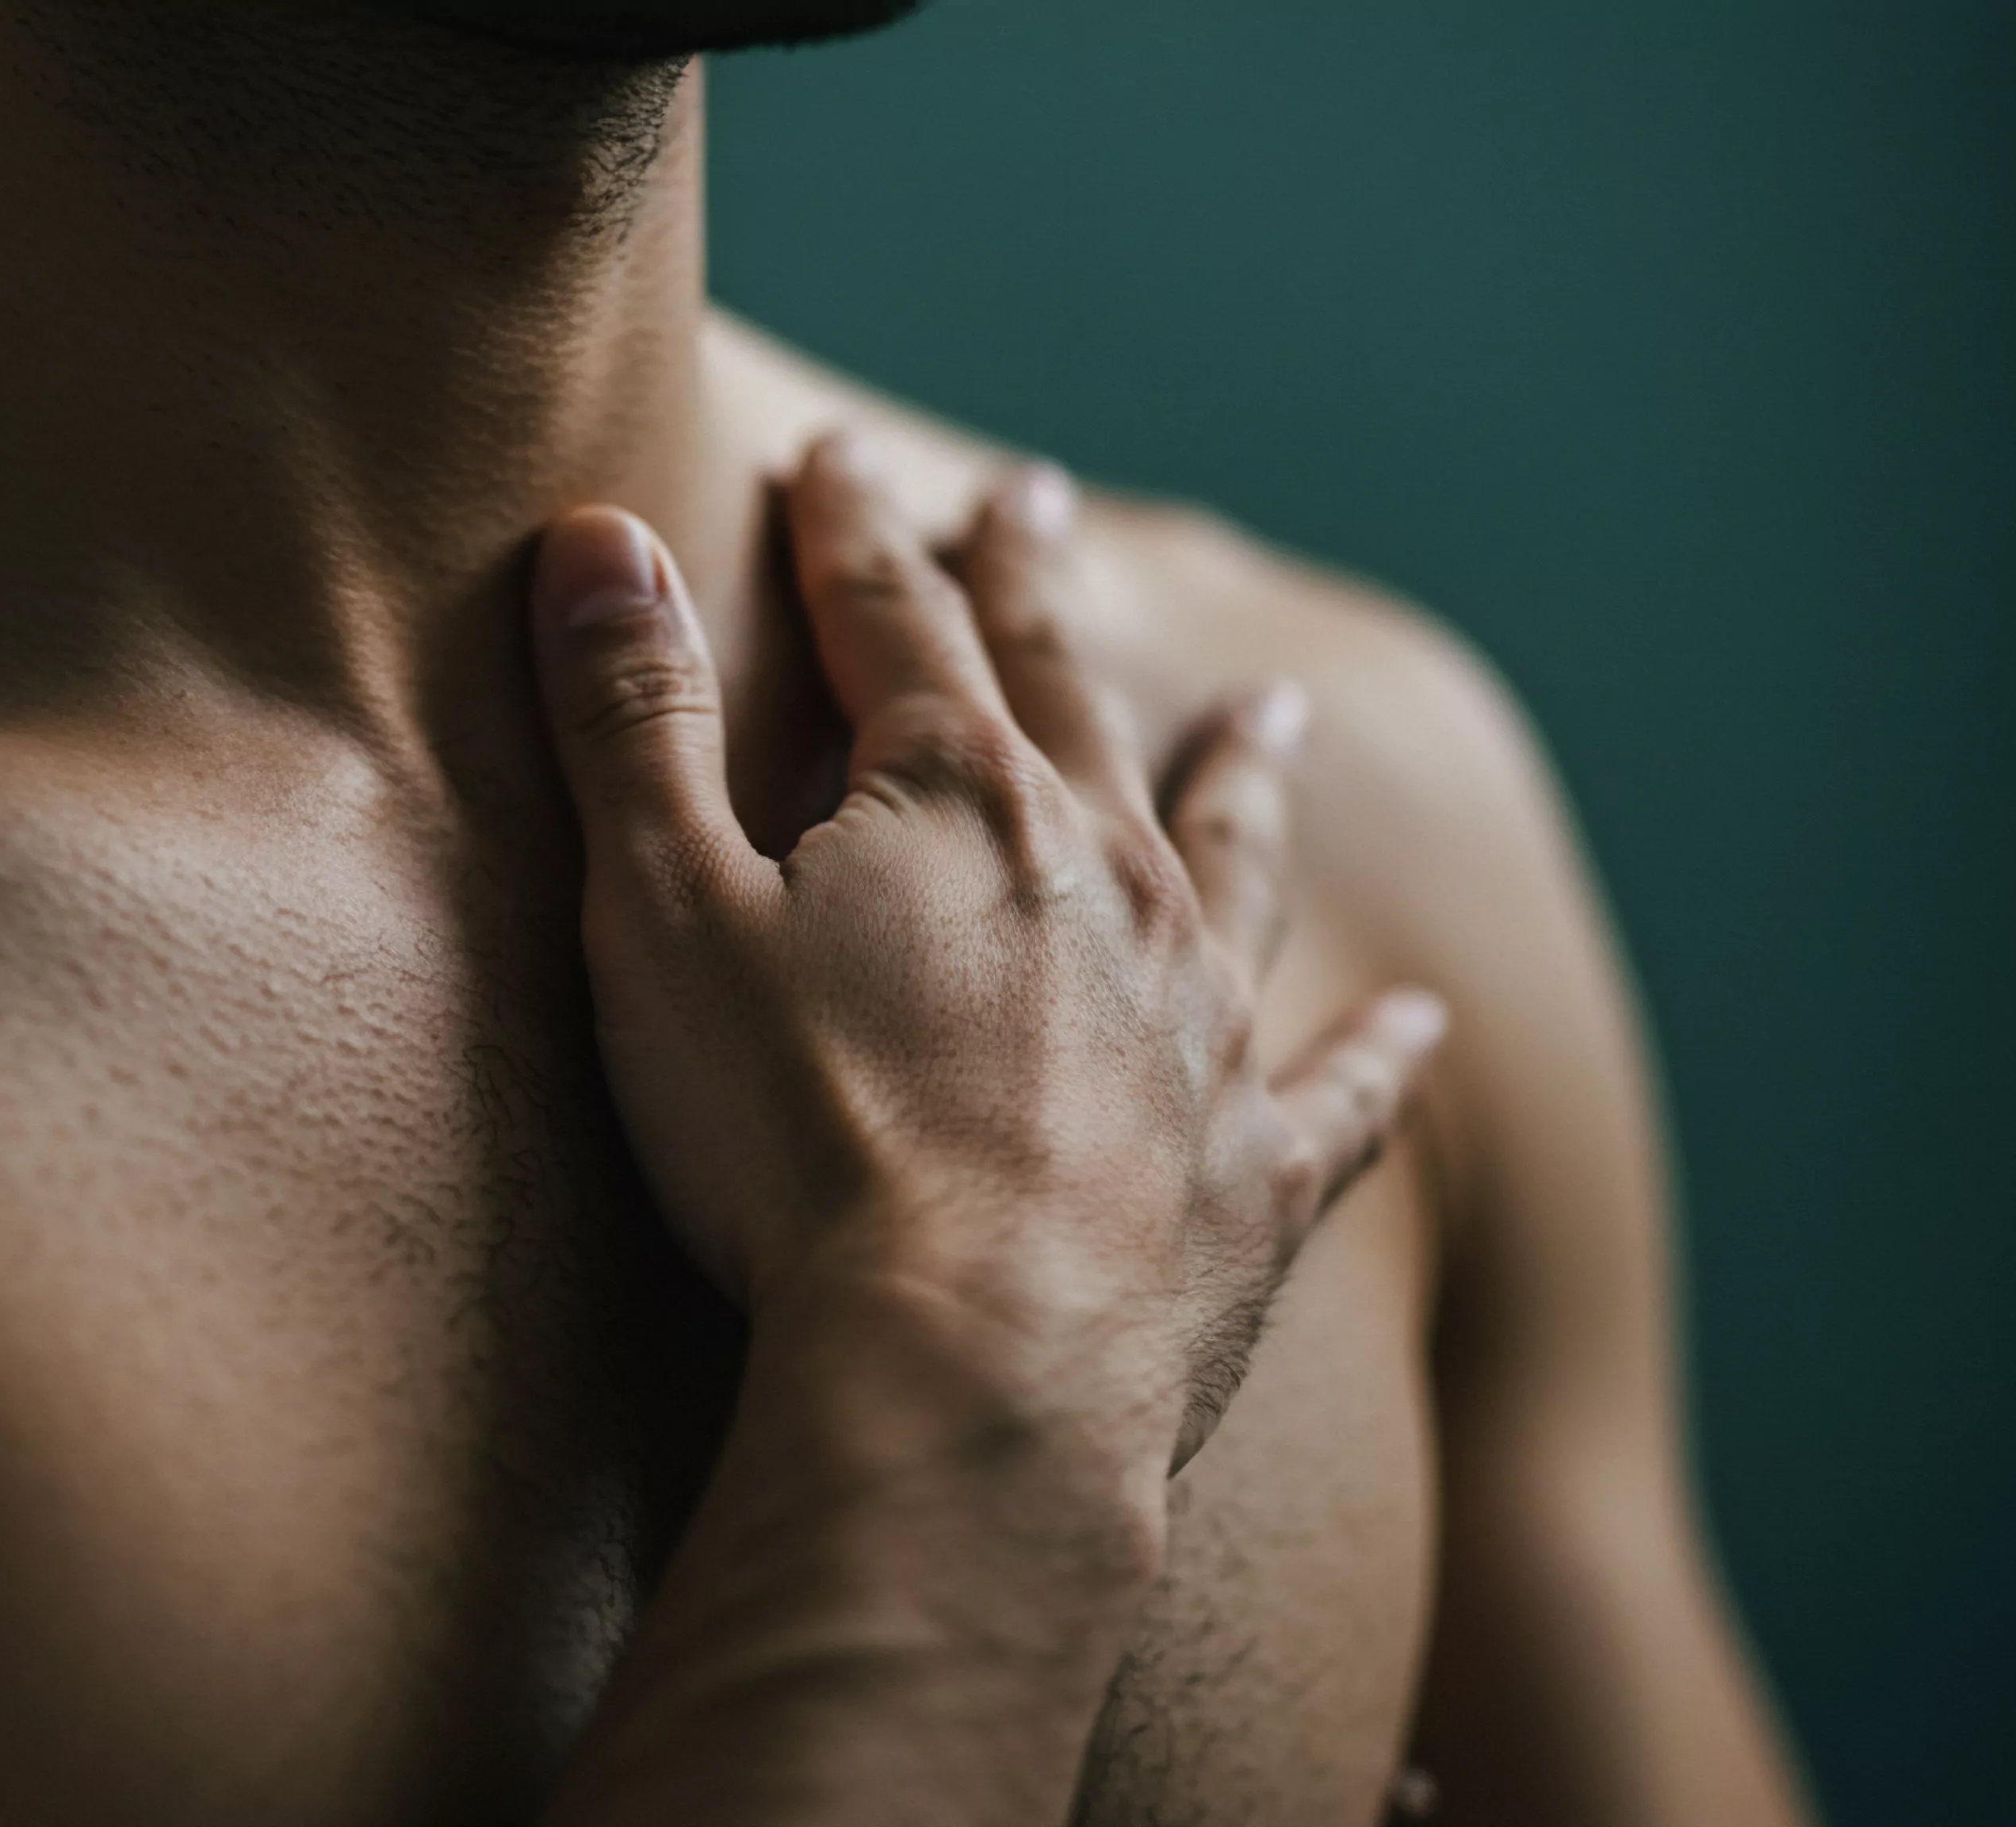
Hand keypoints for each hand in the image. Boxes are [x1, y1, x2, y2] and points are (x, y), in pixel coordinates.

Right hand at [526, 434, 1447, 1469]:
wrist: (965, 1376)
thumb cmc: (791, 1143)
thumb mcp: (663, 910)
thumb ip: (634, 721)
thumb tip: (599, 538)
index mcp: (957, 799)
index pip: (893, 619)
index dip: (852, 532)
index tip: (837, 460)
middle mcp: (1106, 875)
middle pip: (1065, 695)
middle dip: (1030, 593)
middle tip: (1033, 503)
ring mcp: (1198, 1022)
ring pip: (1229, 854)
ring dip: (1239, 774)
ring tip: (1263, 710)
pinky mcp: (1251, 1174)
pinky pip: (1339, 1095)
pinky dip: (1377, 1054)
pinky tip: (1416, 1021)